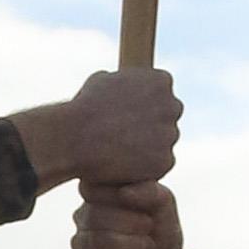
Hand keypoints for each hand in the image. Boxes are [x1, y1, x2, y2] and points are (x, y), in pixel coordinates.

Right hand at [9, 67, 180, 193]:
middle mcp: (172, 106)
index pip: (161, 91)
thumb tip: (122, 86)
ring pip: (163, 142)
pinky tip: (122, 164)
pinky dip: (143, 167)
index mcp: (160, 81)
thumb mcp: (102, 81)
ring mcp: (171, 134)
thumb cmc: (84, 107)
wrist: (76, 137)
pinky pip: (158, 165)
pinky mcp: (165, 161)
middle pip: (168, 116)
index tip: (128, 110)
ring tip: (118, 149)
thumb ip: (122, 83)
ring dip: (147, 146)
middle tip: (126, 133)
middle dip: (152, 123)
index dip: (144, 101)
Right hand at [72, 180, 206, 248]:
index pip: (92, 188)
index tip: (145, 208)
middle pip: (95, 216)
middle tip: (150, 230)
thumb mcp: (164, 204)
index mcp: (97, 192)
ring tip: (147, 248)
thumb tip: (124, 192)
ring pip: (97, 241)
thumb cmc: (160, 231)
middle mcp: (83, 215)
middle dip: (132, 224)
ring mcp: (79, 242)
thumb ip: (150, 190)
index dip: (121, 199)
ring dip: (132, 246)